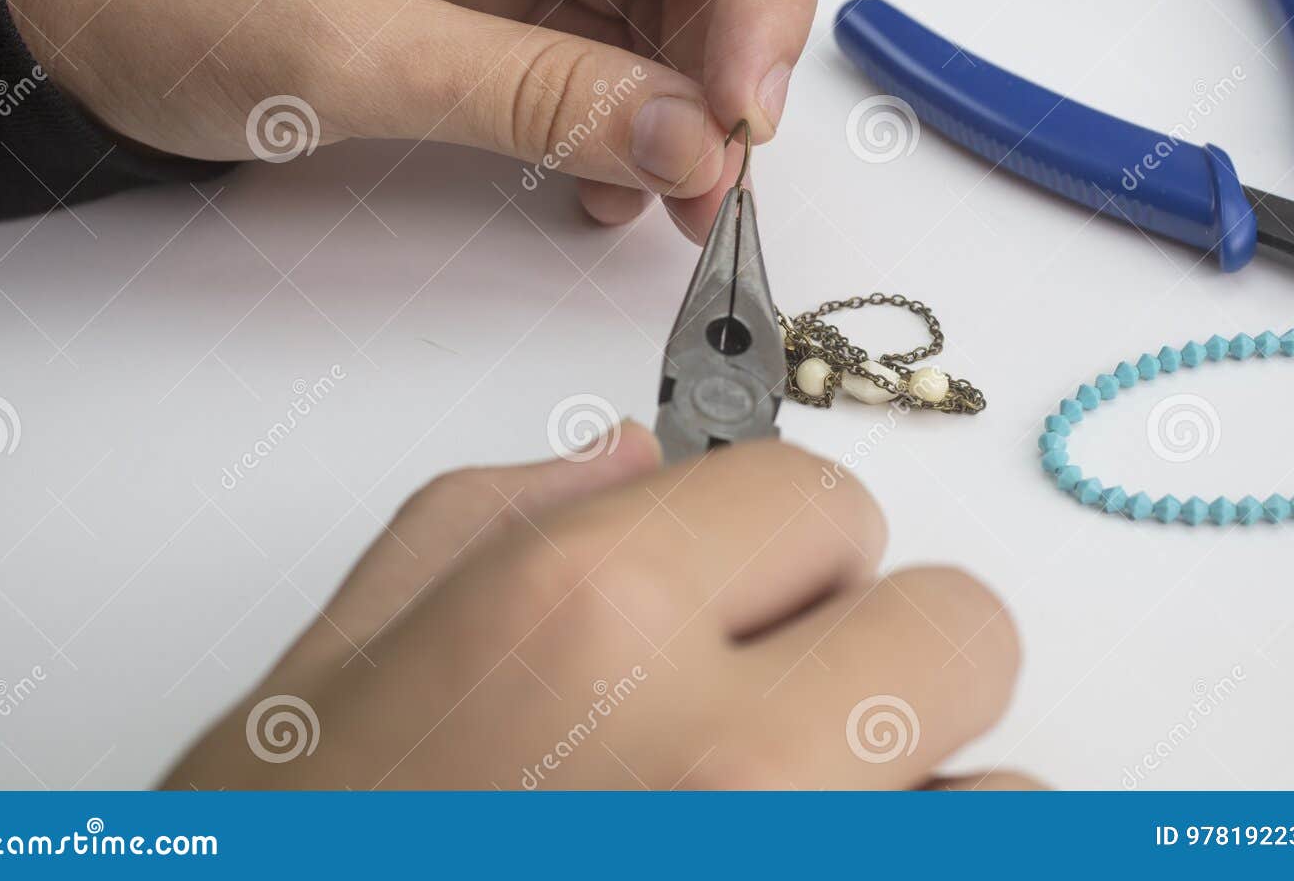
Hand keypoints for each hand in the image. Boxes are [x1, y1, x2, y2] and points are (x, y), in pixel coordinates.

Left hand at [0, 0, 815, 240]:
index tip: (747, 99)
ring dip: (686, 108)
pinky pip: (606, 57)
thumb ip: (524, 93)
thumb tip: (689, 140)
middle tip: (723, 174)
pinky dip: (626, 128)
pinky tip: (604, 187)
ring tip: (676, 203)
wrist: (64, 16)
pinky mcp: (502, 1)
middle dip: (727, 56)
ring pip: (665, 5)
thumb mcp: (340, 46)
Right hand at [163, 426, 1033, 789]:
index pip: (819, 493)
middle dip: (885, 655)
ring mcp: (801, 867)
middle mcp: (724, 756)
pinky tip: (805, 861)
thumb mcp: (328, 680)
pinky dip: (923, 859)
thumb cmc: (292, 866)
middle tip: (793, 714)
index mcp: (581, 621)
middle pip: (957, 626)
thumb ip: (489, 521)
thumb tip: (631, 453)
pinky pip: (989, 869)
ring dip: (917, 798)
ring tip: (789, 821)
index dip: (787, 545)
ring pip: (1001, 792)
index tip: (756, 590)